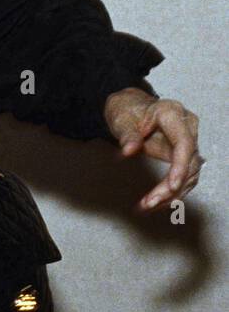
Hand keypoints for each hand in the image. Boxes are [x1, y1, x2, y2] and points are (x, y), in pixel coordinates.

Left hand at [103, 88, 203, 212]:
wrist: (130, 106)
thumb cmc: (126, 110)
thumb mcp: (121, 119)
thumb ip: (127, 135)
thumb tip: (128, 150)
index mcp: (172, 114)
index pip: (184, 144)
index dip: (180, 167)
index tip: (171, 186)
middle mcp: (187, 126)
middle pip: (189, 162)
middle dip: (171, 187)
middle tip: (149, 202)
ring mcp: (189, 140)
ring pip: (190, 173)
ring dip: (172, 193)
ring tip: (149, 205)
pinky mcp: (185, 153)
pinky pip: (185, 175)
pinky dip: (173, 190)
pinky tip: (157, 201)